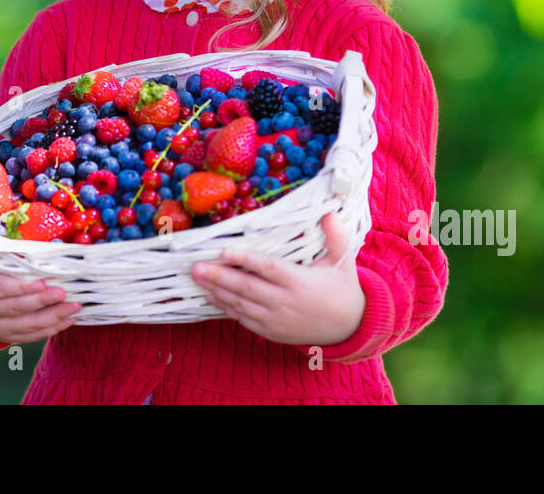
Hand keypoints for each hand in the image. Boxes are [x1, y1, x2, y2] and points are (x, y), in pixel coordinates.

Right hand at [0, 246, 80, 343]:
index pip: (0, 290)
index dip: (21, 288)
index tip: (42, 282)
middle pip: (17, 308)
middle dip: (42, 301)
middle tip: (63, 293)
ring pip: (27, 325)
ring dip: (53, 317)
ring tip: (74, 307)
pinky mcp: (7, 336)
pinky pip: (31, 336)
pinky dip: (51, 329)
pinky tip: (69, 320)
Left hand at [191, 211, 364, 345]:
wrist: (347, 329)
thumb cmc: (342, 289)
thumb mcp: (343, 262)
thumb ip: (337, 237)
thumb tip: (329, 212)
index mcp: (300, 283)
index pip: (268, 269)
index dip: (245, 259)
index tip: (224, 251)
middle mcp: (285, 303)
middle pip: (247, 288)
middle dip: (219, 277)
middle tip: (196, 267)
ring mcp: (276, 320)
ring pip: (240, 305)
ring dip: (217, 291)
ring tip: (197, 279)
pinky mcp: (271, 332)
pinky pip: (243, 319)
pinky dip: (225, 308)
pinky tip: (211, 296)